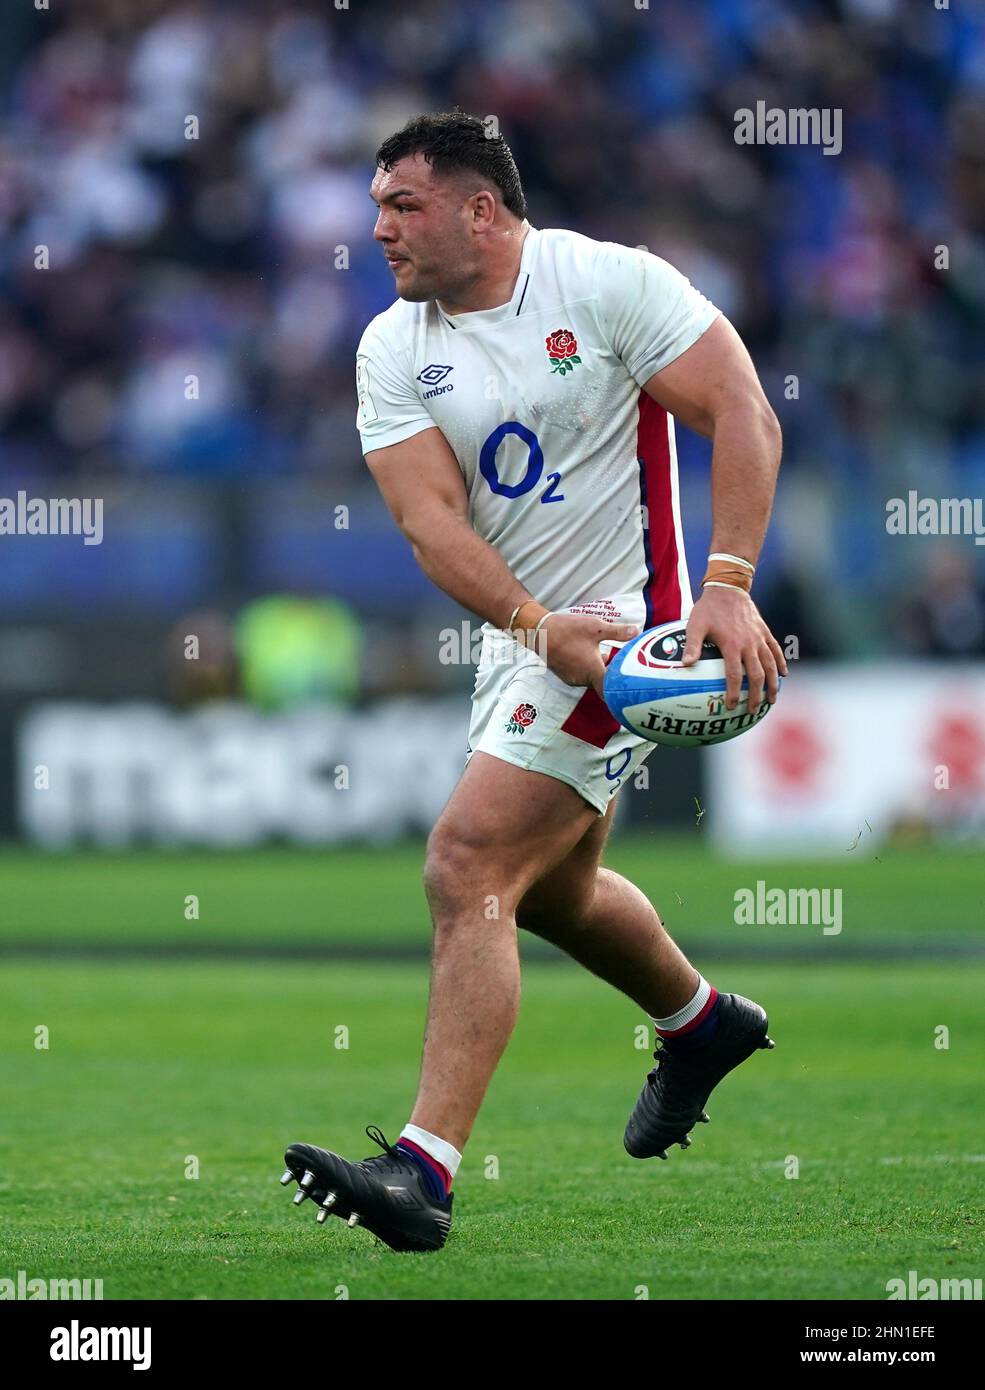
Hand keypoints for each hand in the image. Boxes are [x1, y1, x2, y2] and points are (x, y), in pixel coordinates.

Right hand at [535, 614, 639, 695]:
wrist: (540, 632)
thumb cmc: (568, 630)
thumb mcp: (596, 628)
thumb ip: (617, 632)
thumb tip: (637, 631)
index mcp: (593, 671)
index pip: (610, 692)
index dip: (619, 690)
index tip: (627, 681)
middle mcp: (583, 679)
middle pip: (602, 684)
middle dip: (611, 675)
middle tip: (619, 662)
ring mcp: (572, 679)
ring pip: (591, 679)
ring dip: (598, 670)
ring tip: (604, 654)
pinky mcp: (565, 675)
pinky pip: (581, 676)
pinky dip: (587, 669)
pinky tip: (587, 654)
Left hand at [682, 587, 786, 710]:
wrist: (728, 588)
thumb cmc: (709, 608)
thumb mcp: (696, 625)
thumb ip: (692, 645)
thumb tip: (685, 665)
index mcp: (732, 645)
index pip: (734, 675)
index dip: (733, 692)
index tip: (731, 706)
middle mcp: (749, 644)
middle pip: (756, 675)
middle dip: (755, 695)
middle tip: (752, 710)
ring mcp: (759, 638)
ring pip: (771, 665)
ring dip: (772, 684)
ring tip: (771, 700)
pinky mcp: (765, 632)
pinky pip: (776, 650)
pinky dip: (781, 663)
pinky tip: (784, 675)